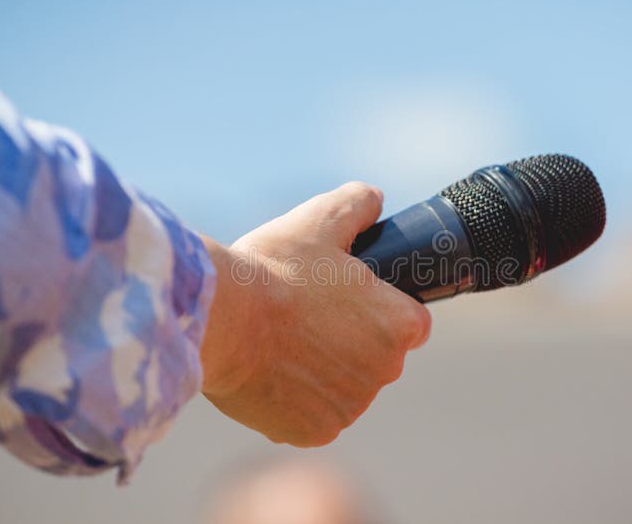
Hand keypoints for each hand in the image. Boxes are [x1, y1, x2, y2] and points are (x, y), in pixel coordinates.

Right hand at [199, 182, 430, 445]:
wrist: (221, 319)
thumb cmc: (275, 268)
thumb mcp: (320, 219)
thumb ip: (358, 204)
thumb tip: (374, 198)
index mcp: (399, 325)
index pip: (410, 323)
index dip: (381, 311)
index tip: (350, 303)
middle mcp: (385, 371)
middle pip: (377, 358)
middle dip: (351, 342)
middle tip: (308, 319)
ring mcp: (350, 407)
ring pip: (344, 388)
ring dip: (324, 373)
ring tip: (284, 344)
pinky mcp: (315, 432)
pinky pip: (313, 416)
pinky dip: (297, 402)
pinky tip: (271, 374)